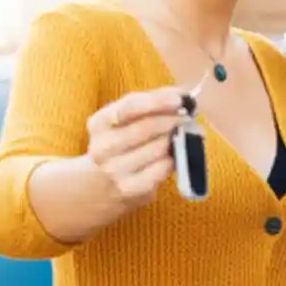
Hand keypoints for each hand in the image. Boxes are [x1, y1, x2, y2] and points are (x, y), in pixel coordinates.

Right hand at [85, 87, 184, 208]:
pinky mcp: (130, 189)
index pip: (130, 107)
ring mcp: (114, 170)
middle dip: (171, 120)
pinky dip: (172, 160)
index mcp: (100, 123)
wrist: (100, 185)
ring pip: (157, 148)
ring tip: (181, 135)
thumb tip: (183, 95)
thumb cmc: (121, 144)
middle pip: (146, 127)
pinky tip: (172, 156)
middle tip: (186, 117)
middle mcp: (103, 147)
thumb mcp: (124, 121)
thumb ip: (150, 104)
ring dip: (175, 139)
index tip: (179, 99)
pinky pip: (162, 169)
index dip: (157, 101)